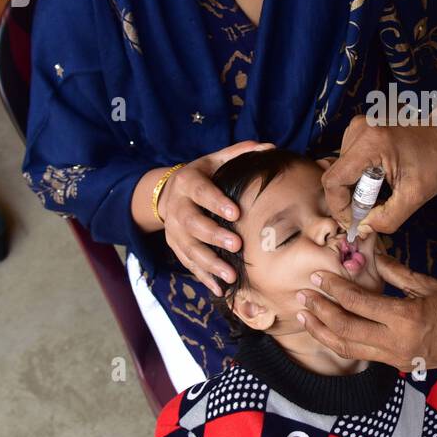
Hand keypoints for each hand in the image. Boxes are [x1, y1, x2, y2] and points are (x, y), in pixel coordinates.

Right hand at [159, 140, 273, 294]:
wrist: (167, 193)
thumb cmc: (202, 175)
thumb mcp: (214, 160)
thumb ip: (238, 153)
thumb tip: (269, 147)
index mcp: (188, 183)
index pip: (201, 192)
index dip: (216, 202)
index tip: (236, 212)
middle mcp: (177, 208)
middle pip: (192, 225)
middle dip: (213, 236)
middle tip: (236, 244)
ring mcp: (174, 231)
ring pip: (189, 250)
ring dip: (209, 264)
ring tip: (230, 276)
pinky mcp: (175, 247)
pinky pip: (188, 265)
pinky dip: (203, 278)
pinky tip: (219, 289)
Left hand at [295, 254, 436, 371]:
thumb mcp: (430, 284)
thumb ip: (397, 273)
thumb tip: (373, 257)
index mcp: (405, 318)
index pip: (358, 304)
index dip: (334, 289)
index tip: (318, 276)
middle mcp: (397, 343)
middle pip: (345, 330)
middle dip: (319, 313)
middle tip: (302, 296)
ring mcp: (396, 358)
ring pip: (348, 348)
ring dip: (323, 332)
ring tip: (305, 317)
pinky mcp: (399, 364)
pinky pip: (363, 354)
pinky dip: (341, 342)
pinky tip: (329, 331)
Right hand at [322, 110, 436, 235]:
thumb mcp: (415, 196)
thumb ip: (387, 218)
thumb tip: (363, 227)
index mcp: (370, 143)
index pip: (333, 181)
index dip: (339, 207)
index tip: (356, 222)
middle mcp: (358, 130)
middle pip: (336, 176)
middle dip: (351, 200)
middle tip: (373, 212)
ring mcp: (357, 127)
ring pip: (341, 171)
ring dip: (356, 189)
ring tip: (382, 194)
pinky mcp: (360, 129)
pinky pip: (349, 161)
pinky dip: (360, 178)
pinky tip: (380, 181)